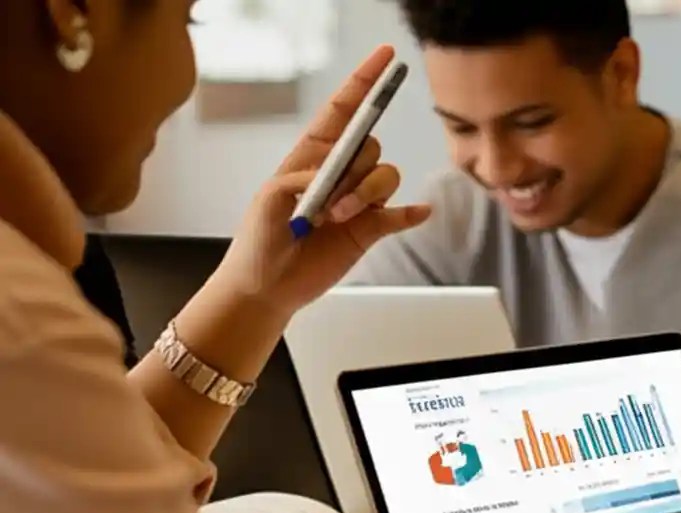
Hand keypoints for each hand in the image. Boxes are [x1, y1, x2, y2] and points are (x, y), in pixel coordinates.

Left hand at [210, 45, 430, 320]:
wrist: (268, 286)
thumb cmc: (259, 240)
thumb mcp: (269, 200)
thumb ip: (303, 179)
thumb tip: (334, 177)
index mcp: (312, 155)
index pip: (343, 110)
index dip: (364, 81)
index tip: (386, 57)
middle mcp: (340, 172)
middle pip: (370, 145)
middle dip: (355, 167)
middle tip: (328, 200)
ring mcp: (358, 200)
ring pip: (385, 177)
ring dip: (367, 194)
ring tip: (339, 218)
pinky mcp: (371, 229)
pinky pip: (401, 215)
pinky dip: (411, 213)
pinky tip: (420, 212)